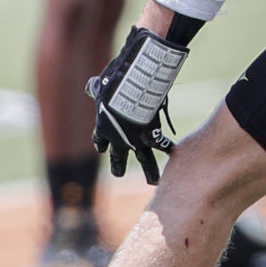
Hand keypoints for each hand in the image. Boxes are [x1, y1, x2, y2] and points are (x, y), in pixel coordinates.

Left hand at [88, 26, 186, 184]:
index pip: (101, 140)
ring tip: (153, 181)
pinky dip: (168, 148)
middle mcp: (119, 139)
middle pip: (118, 157)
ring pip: (143, 160)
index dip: (102, 144)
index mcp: (104, 128)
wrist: (130, 90)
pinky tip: (175, 156)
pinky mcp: (152, 135)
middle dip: (119, 166)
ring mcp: (137, 139)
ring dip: (149, 170)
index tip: (103, 149)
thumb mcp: (102, 86)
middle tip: (119, 174)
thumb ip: (97, 88)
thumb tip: (90, 86)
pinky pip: (162, 145)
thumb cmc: (114, 85)